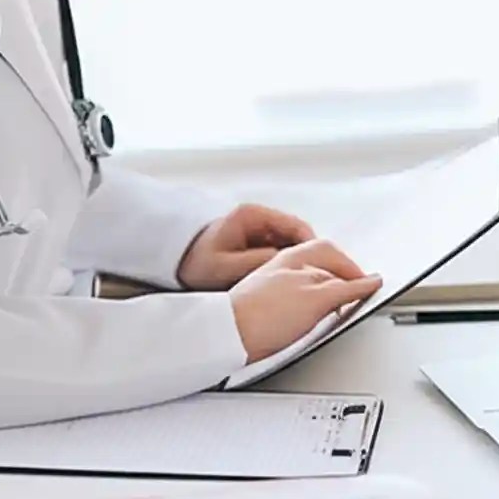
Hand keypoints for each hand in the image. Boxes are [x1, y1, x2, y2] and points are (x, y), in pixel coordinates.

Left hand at [178, 204, 315, 289]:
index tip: (322, 265)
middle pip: (298, 235)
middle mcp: (260, 219)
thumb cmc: (195, 262)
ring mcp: (261, 231)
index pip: (296, 226)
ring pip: (293, 245)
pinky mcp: (259, 243)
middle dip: (310, 256)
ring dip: (300, 262)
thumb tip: (286, 262)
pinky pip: (282, 251)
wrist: (176, 263)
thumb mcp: (226, 266)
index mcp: (253, 216)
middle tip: (319, 277)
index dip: (313, 246)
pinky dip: (289, 265)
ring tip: (305, 282)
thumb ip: (257, 262)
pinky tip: (289, 281)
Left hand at [229, 239, 382, 362]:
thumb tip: (369, 282)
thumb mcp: (315, 298)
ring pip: (310, 279)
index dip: (353, 268)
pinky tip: (312, 316)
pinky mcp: (266, 301)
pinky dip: (313, 303)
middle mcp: (282, 263)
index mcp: (293, 255)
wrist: (225, 337)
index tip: (369, 285)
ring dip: (327, 290)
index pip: (332, 252)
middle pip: (321, 262)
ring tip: (338, 306)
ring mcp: (273, 282)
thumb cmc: (261, 314)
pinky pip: (298, 295)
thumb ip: (345, 288)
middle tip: (357, 293)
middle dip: (341, 276)